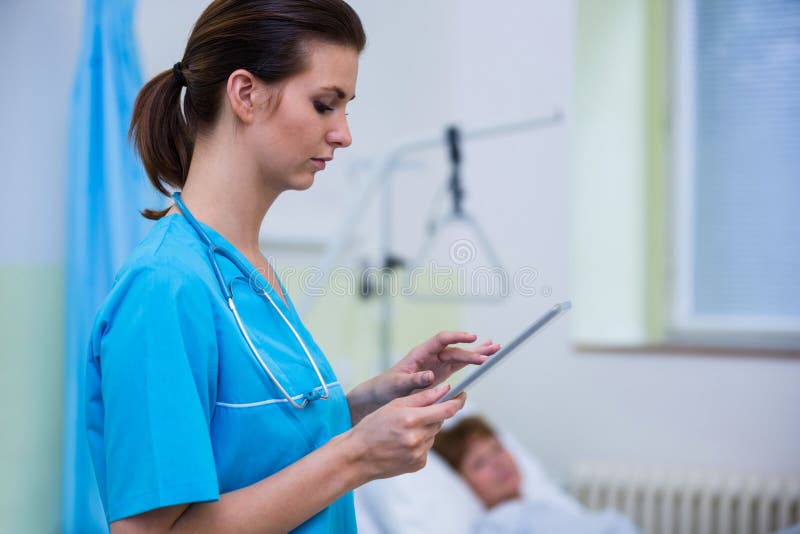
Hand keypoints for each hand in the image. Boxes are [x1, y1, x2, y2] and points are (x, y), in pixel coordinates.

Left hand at [347, 331, 498, 423]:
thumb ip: (413, 380)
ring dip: (477, 352)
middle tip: (490, 353)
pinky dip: (472, 361)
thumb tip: (430, 376)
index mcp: (420, 354)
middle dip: (472, 351)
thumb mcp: (397, 385)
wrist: (381, 395)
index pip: (442, 340)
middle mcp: (431, 356)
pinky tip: (485, 356)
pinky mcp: (441, 374)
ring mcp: (437, 364)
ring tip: (496, 348)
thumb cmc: (387, 388)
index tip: (472, 338)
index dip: (457, 337)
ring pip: (460, 356)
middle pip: (455, 349)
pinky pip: (459, 365)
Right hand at [347, 384, 465, 481]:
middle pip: (440, 421)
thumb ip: (422, 397)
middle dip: (434, 414)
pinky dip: (420, 443)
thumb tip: (445, 389)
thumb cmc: (372, 427)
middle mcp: (418, 438)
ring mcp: (419, 453)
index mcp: (411, 419)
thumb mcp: (394, 405)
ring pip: (433, 435)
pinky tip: (403, 443)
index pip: (446, 409)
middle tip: (417, 413)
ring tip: (404, 430)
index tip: (462, 394)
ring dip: (425, 429)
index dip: (458, 401)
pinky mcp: (418, 464)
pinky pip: (426, 448)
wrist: (357, 457)